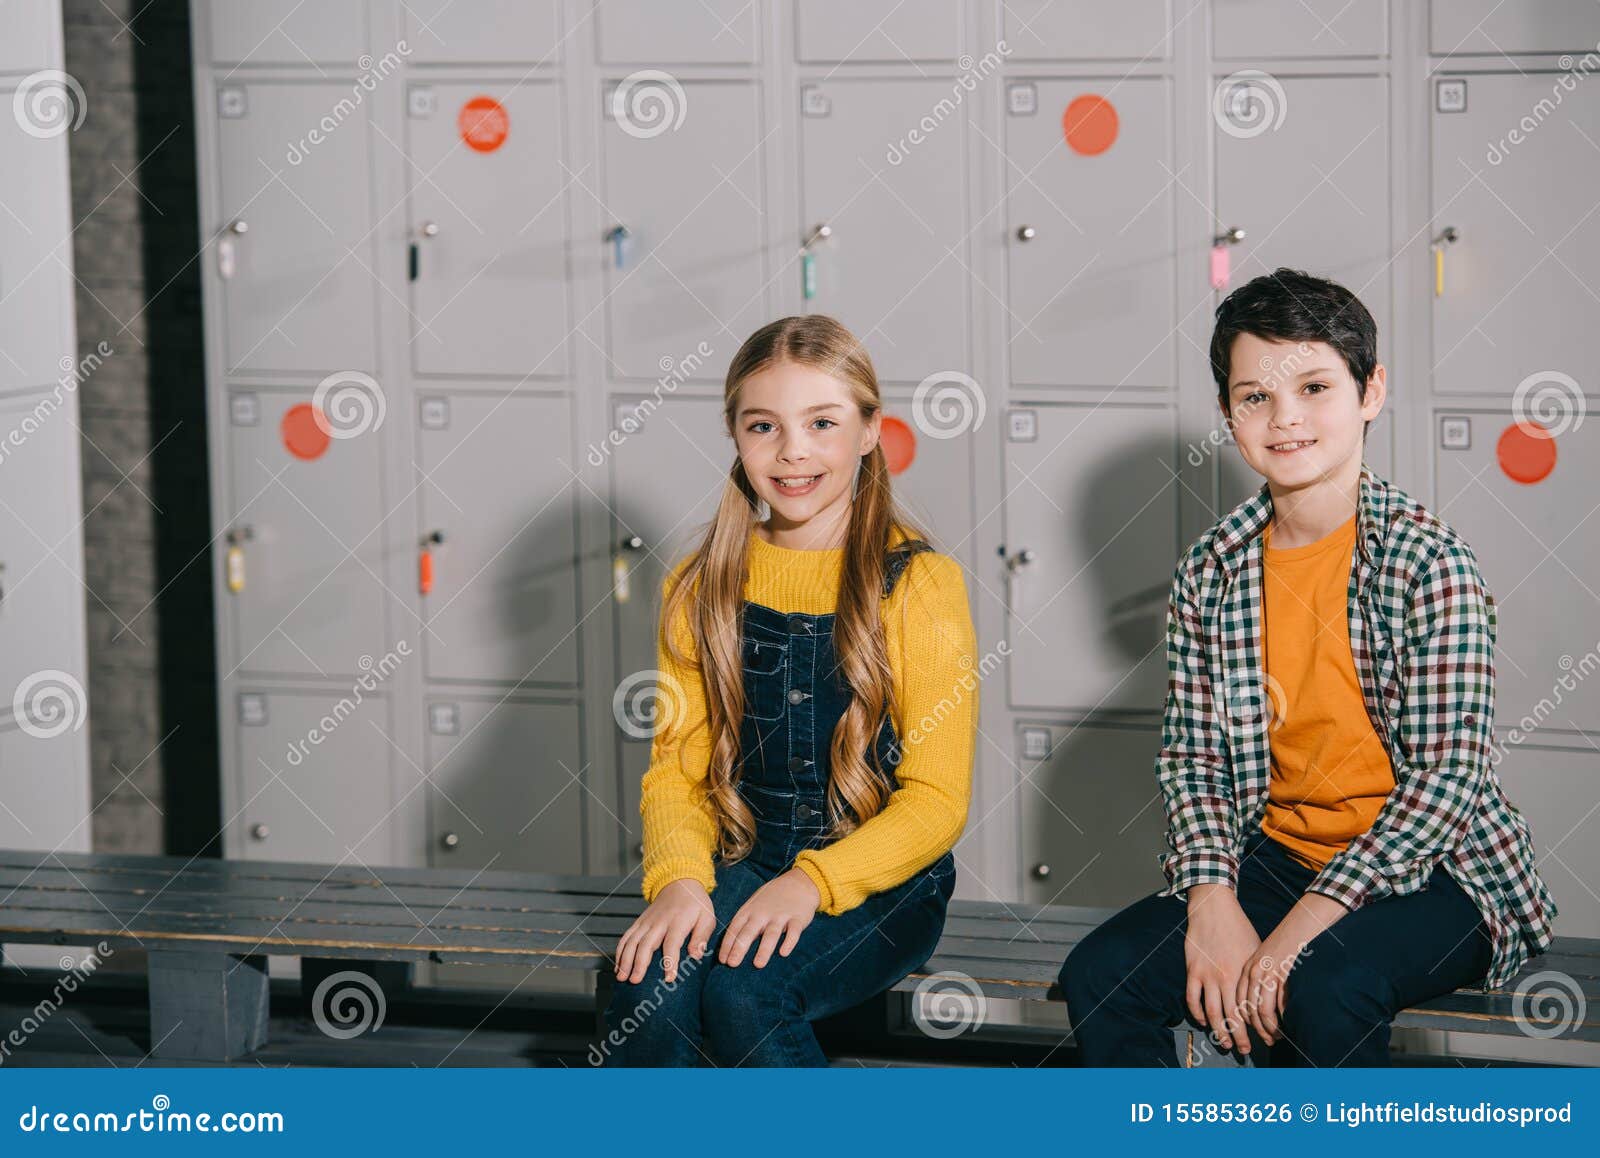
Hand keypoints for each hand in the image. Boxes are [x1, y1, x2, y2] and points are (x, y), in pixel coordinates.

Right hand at [613, 878, 715, 984]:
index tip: (669, 979)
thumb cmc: (696, 904)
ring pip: (632, 941)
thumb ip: (702, 936)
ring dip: (625, 959)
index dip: (670, 962)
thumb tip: (696, 956)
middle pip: (646, 943)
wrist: (680, 882)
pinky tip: (618, 967)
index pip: (672, 943)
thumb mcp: (707, 916)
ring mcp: (647, 921)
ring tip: (622, 977)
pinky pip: (627, 936)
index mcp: (678, 921)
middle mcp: (659, 922)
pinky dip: (620, 951)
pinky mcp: (639, 922)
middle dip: (639, 963)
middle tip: (634, 981)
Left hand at [718, 868, 820, 968]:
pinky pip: (793, 932)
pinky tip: (783, 953)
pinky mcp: (797, 918)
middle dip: (740, 948)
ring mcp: (781, 915)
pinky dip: (789, 942)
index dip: (728, 944)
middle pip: (750, 932)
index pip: (735, 928)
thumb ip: (744, 923)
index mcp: (749, 910)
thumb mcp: (754, 905)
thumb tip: (730, 947)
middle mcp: (763, 913)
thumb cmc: (772, 898)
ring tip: (758, 964)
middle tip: (732, 964)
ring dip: (764, 949)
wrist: (799, 883)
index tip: (722, 960)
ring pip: (771, 933)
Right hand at [1184, 884, 1260, 1052]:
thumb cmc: (1238, 928)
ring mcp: (1208, 975)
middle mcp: (1227, 978)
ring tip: (1224, 1043)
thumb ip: (1259, 974)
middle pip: (1233, 1016)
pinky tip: (1203, 1021)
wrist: (1214, 909)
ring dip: (1218, 1031)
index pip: (1251, 1009)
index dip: (1258, 1028)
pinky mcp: (1193, 970)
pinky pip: (1193, 998)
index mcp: (1244, 974)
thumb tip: (1271, 995)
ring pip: (1212, 1013)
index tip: (1264, 1039)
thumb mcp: (1257, 950)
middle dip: (1239, 1037)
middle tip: (1244, 1051)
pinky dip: (1197, 1013)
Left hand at [1236, 892, 1345, 1045]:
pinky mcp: (1281, 974)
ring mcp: (1265, 973)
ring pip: (1260, 1010)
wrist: (1301, 924)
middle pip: (1246, 1008)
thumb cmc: (1287, 944)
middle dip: (1254, 1030)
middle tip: (1263, 1043)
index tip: (1249, 1033)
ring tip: (1275, 1038)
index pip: (1238, 1001)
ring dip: (1267, 1028)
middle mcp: (1252, 971)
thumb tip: (1263, 1004)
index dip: (1243, 1021)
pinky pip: (1276, 1004)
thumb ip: (1262, 979)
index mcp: (1247, 968)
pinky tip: (1285, 1026)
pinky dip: (1279, 1019)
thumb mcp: (1267, 959)